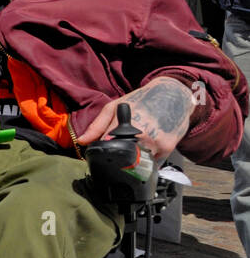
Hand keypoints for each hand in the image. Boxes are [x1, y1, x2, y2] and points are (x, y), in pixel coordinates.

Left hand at [78, 76, 194, 161]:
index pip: (106, 147)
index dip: (101, 151)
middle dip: (118, 156)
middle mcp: (142, 136)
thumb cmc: (141, 99)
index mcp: (126, 124)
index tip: (100, 152)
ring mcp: (157, 144)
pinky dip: (147, 158)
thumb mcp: (114, 106)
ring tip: (135, 142)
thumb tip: (82, 141)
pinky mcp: (168, 149)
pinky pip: (152, 163)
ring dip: (133, 158)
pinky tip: (147, 145)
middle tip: (120, 146)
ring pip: (137, 163)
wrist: (174, 95)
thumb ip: (97, 125)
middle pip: (122, 157)